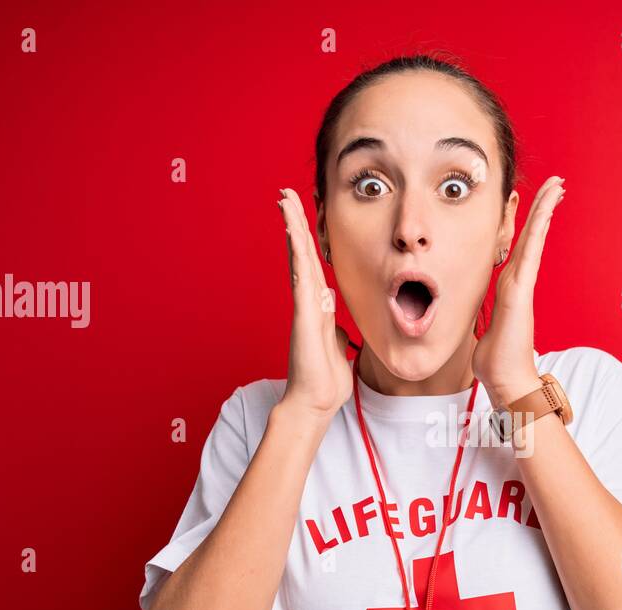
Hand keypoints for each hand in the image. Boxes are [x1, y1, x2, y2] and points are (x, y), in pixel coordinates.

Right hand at [275, 187, 351, 420]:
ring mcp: (303, 307)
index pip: (311, 264)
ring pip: (298, 259)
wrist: (315, 403)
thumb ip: (334, 330)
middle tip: (284, 194)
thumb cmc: (325, 380)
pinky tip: (294, 232)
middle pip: (299, 253)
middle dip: (293, 222)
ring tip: (284, 200)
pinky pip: (301, 278)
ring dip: (292, 228)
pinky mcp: (304, 316)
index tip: (300, 215)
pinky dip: (298, 254)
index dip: (305, 239)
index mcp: (316, 307)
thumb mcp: (337, 347)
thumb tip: (334, 320)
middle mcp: (307, 302)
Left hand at [473, 175, 566, 408]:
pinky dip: (539, 227)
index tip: (538, 204)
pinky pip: (531, 250)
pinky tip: (546, 209)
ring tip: (557, 186)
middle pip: (532, 235)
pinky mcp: (520, 288)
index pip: (521, 247)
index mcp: (510, 287)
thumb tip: (481, 326)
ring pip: (535, 237)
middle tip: (556, 184)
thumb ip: (485, 322)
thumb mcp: (484, 332)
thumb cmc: (495, 362)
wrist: (505, 379)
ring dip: (545, 209)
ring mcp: (521, 283)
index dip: (530, 223)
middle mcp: (518, 280)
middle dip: (543, 208)